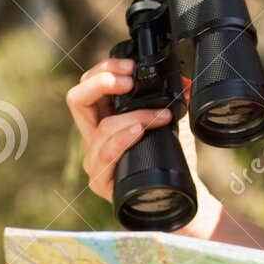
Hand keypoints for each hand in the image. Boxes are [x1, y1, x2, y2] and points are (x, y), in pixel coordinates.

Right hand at [66, 57, 176, 205]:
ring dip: (131, 116)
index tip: (131, 68)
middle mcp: (94, 138)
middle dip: (102, 82)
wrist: (180, 196)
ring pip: (100, 128)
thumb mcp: (171, 125)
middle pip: (77, 100)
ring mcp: (95, 160)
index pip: (89, 87)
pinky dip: (123, 139)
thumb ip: (172, 103)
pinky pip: (106, 155)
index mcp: (104, 119)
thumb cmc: (172, 161)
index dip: (104, 71)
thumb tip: (185, 82)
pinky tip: (137, 131)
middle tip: (129, 80)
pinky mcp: (101, 181)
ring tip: (154, 115)